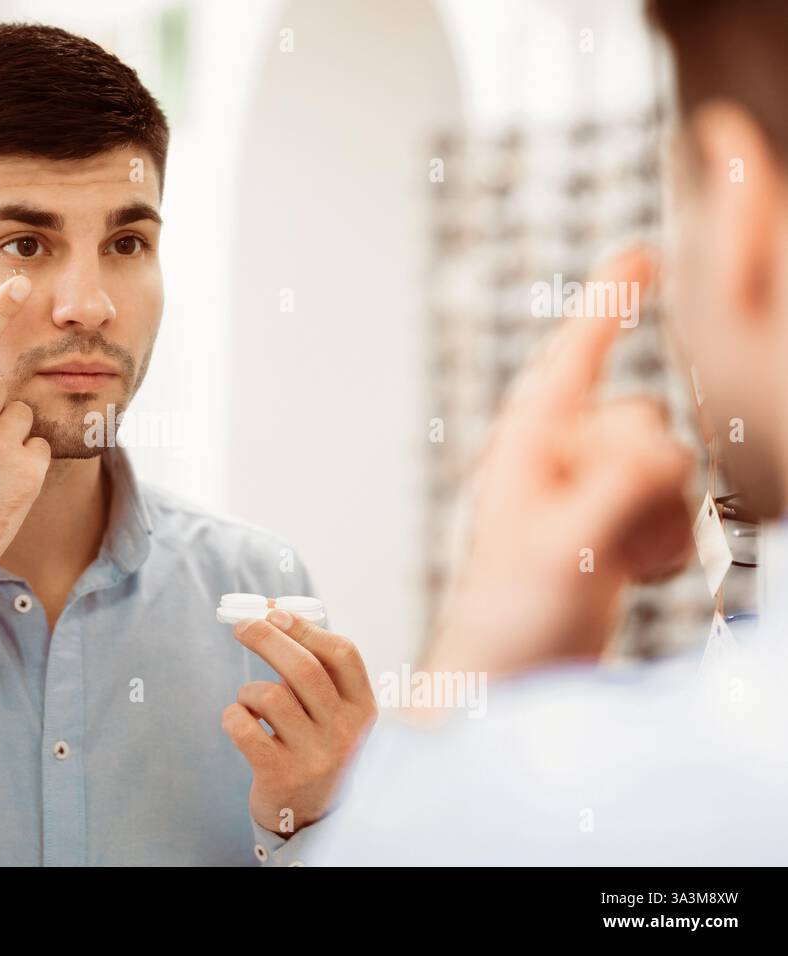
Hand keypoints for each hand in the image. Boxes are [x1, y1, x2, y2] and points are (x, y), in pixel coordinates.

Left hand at [221, 608, 376, 835]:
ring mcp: (316, 757)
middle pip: (303, 668)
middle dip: (266, 637)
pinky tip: (241, 724)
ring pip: (269, 696)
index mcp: (363, 709)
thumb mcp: (332, 711)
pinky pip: (244, 728)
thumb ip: (314, 669)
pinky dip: (233, 717)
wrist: (309, 818)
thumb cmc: (314, 746)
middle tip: (241, 625)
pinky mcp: (282, 776)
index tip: (273, 610)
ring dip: (248, 691)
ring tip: (251, 705)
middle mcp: (345, 732)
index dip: (304, 626)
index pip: (341, 653)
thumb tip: (272, 610)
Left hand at [424, 246, 693, 678]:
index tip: (639, 252)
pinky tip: (628, 577)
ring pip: (668, 465)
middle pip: (643, 418)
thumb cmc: (513, 616)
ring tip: (611, 565)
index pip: (574, 355)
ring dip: (657, 519)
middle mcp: (559, 458)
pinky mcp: (614, 528)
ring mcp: (589, 493)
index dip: (609, 300)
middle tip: (605, 536)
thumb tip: (666, 446)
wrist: (512, 682)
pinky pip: (675, 509)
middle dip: (645, 475)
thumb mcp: (565, 547)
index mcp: (528, 444)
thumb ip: (619, 487)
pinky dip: (665, 543)